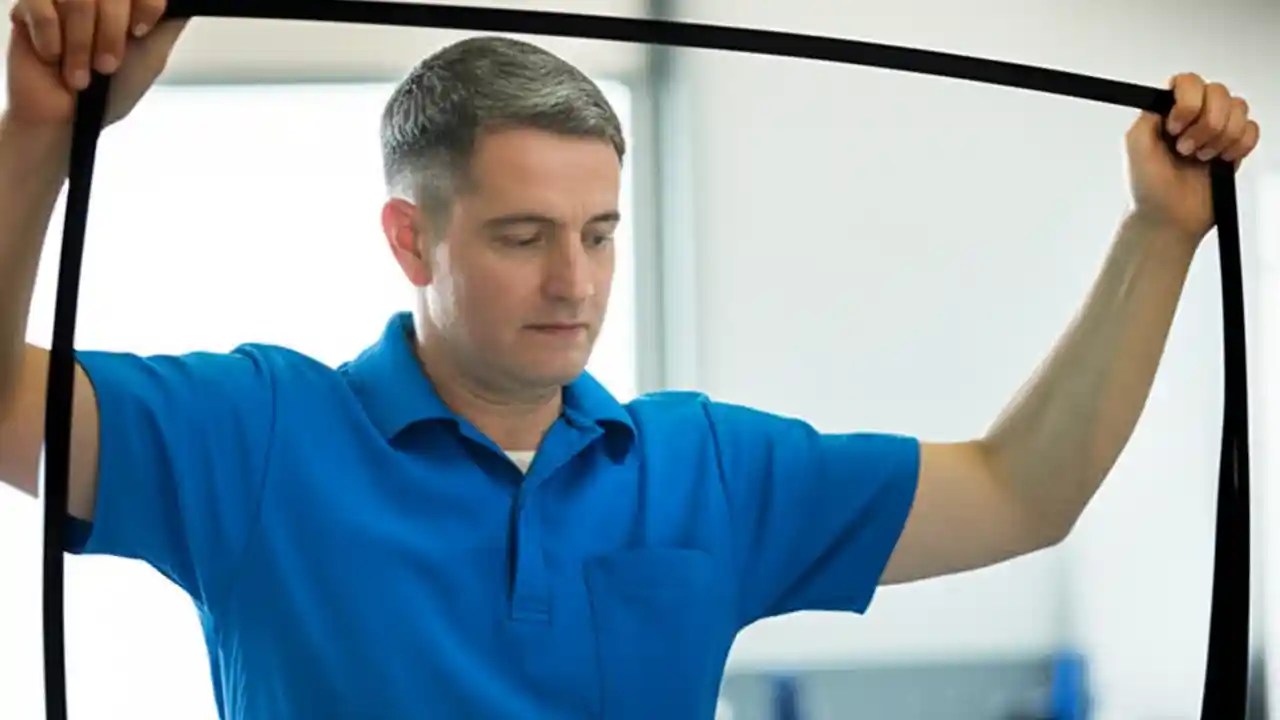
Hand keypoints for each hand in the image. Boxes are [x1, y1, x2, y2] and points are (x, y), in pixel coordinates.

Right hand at [5, 0, 186, 128]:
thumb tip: (185, 0)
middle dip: (111, 33)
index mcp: (123, 3)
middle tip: (106, 65)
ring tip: (79, 74)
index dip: (145, 4)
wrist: (67, 121)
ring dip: (81, 44)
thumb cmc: (110, 92)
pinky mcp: (28, 7)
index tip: (140, 32)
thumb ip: (168, 21)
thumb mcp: (152, 55)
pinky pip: (41, 5)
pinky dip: (51, 38)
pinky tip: (52, 57)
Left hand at [1125, 72, 1260, 244]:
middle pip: (1218, 92)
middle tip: (1186, 149)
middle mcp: (1193, 116)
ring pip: (1239, 108)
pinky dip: (1238, 145)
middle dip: (1205, 124)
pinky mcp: (1233, 146)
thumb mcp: (1135, 144)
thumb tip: (1167, 95)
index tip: (1176, 128)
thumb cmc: (1148, 188)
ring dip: (1220, 136)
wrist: (1168, 219)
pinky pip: (1252, 129)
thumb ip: (1149, 113)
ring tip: (1201, 157)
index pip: (1188, 81)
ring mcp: (1216, 130)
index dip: (1188, 102)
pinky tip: (1221, 160)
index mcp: (1168, 112)